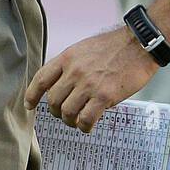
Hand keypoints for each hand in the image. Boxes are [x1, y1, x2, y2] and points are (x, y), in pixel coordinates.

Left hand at [25, 26, 159, 131]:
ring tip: (78, 121)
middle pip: (53, 100)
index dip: (32, 95)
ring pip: (67, 113)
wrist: (140, 43)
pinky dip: (85, 126)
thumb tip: (64, 86)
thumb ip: (72, 65)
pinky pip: (86, 119)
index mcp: (68, 57)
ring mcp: (88, 84)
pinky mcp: (104, 96)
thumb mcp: (85, 48)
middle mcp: (74, 71)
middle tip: (65, 115)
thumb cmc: (116, 46)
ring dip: (70, 121)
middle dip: (56, 112)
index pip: (41, 79)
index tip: (30, 105)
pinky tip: (89, 125)